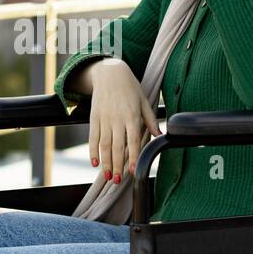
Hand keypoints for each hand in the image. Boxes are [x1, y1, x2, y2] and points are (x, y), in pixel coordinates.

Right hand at [86, 58, 161, 184]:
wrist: (109, 72)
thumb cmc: (130, 87)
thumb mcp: (144, 101)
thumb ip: (151, 120)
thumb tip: (160, 136)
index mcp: (132, 116)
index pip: (133, 140)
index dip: (132, 156)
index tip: (133, 170)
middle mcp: (117, 119)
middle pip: (117, 146)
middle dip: (118, 165)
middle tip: (118, 181)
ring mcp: (104, 119)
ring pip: (104, 145)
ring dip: (106, 162)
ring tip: (109, 176)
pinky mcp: (94, 118)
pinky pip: (93, 137)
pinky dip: (93, 151)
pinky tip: (95, 163)